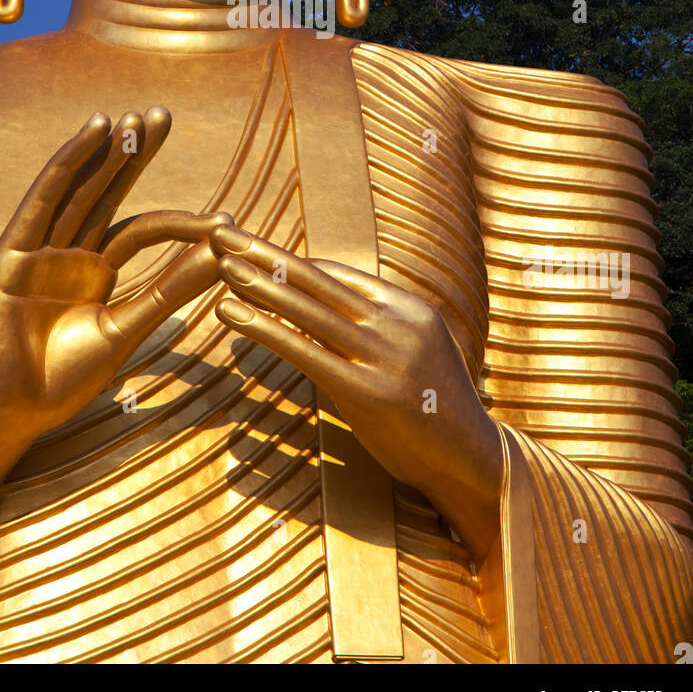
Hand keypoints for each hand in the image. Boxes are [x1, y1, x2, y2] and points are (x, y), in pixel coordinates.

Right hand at [0, 109, 230, 442]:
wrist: (9, 416)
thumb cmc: (62, 380)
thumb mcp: (124, 331)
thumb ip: (168, 291)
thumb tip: (223, 253)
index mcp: (96, 272)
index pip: (143, 230)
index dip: (182, 222)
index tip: (226, 222)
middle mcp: (68, 252)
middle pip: (106, 191)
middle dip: (133, 153)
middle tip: (163, 115)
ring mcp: (39, 249)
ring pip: (78, 187)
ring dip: (104, 151)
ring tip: (133, 118)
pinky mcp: (11, 252)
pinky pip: (44, 198)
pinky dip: (69, 163)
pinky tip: (94, 132)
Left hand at [209, 224, 502, 558]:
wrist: (473, 461)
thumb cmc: (434, 412)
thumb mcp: (414, 354)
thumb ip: (377, 328)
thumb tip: (328, 310)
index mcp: (408, 307)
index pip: (337, 274)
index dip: (290, 261)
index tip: (250, 246)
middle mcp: (396, 323)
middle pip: (317, 278)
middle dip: (264, 252)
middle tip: (220, 229)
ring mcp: (384, 355)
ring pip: (308, 309)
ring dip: (258, 283)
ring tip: (219, 263)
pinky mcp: (368, 391)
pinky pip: (305, 351)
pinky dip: (264, 327)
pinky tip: (232, 313)